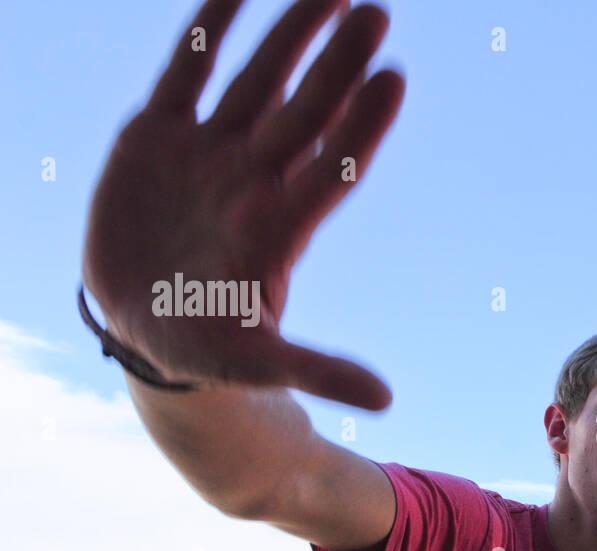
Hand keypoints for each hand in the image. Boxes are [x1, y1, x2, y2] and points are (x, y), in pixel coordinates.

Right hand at [82, 0, 403, 409]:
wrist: (142, 326)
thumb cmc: (206, 348)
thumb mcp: (257, 363)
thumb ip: (317, 370)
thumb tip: (385, 403)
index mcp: (277, 227)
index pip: (330, 167)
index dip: (359, 126)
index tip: (393, 80)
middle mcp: (251, 180)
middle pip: (304, 112)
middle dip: (337, 64)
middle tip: (378, 13)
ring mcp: (206, 154)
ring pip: (256, 80)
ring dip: (289, 34)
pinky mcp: (156, 138)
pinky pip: (185, 72)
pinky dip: (204, 32)